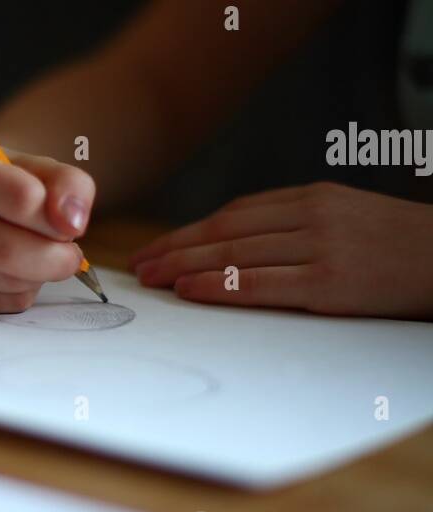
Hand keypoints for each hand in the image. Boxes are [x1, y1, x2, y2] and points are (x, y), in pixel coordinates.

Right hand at [0, 143, 95, 312]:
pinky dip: (19, 292)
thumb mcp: (39, 170)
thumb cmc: (6, 186)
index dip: (55, 217)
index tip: (72, 225)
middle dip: (52, 257)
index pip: (18, 197)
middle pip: (4, 248)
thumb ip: (66, 185)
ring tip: (35, 255)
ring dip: (35, 276)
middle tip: (71, 257)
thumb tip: (71, 222)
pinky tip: (12, 272)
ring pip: (1, 280)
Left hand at [129, 183, 432, 319]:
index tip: (156, 247)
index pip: (232, 214)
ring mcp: (319, 246)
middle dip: (174, 249)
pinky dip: (218, 286)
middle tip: (139, 266)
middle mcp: (309, 215)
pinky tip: (189, 291)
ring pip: (234, 254)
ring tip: (152, 280)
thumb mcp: (344, 214)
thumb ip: (293, 222)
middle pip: (224, 231)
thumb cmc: (395, 243)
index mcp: (310, 197)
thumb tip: (234, 241)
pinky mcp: (330, 282)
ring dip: (184, 267)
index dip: (187, 232)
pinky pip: (260, 283)